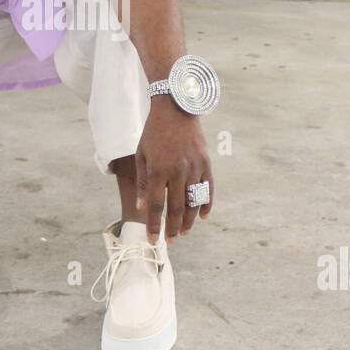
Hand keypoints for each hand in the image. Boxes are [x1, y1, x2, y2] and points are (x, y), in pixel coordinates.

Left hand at [135, 99, 213, 242]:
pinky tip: (204, 217)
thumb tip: (142, 208)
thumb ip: (143, 183)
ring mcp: (194, 167)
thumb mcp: (142, 155)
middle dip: (173, 228)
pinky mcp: (206, 163)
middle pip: (176, 208)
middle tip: (171, 241)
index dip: (155, 225)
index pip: (157, 205)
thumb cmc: (154, 133)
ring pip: (193, 202)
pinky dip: (207, 204)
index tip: (153, 239)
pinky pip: (208, 189)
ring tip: (185, 233)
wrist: (177, 108)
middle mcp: (177, 171)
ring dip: (189, 220)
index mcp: (158, 170)